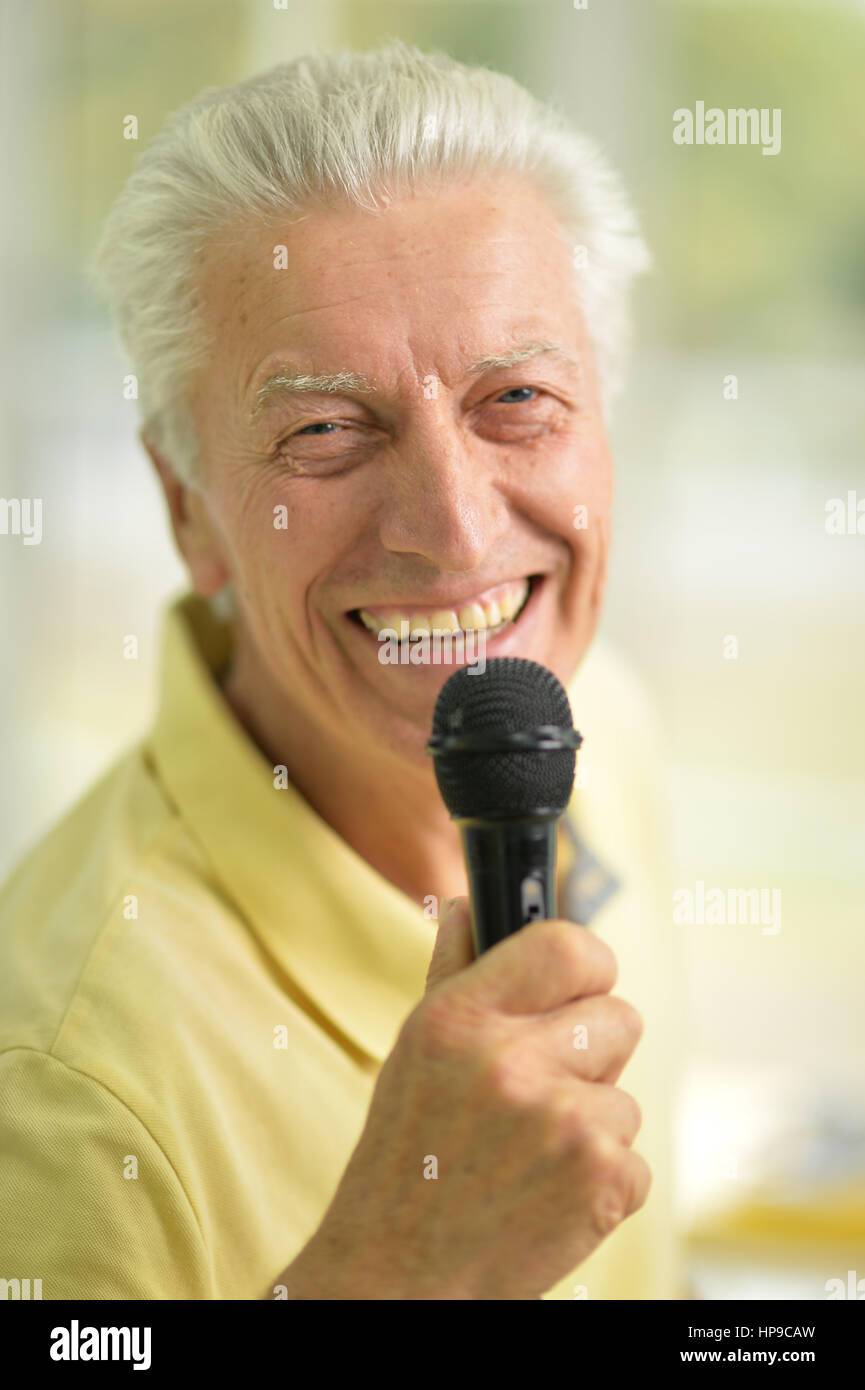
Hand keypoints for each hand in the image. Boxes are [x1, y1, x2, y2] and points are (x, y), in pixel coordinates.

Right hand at [277, 897, 649, 1299]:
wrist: (398, 1277)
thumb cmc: (406, 1158)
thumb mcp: (413, 1050)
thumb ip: (453, 969)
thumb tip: (473, 901)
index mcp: (462, 1017)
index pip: (568, 945)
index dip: (588, 963)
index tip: (580, 984)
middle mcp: (513, 1061)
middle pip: (621, 1016)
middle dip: (594, 1051)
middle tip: (544, 1088)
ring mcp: (564, 1122)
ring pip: (626, 1094)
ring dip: (592, 1122)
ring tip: (529, 1155)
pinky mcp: (603, 1180)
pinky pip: (635, 1155)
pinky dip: (602, 1180)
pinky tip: (547, 1195)